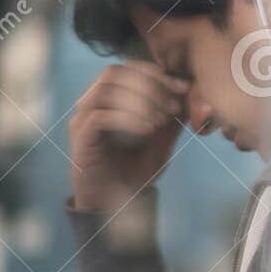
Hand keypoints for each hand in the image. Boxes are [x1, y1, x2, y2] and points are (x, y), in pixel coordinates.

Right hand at [69, 62, 189, 211]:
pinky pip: (99, 116)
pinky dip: (127, 118)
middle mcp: (92, 104)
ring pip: (105, 90)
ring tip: (160, 120)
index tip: (183, 88)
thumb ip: (172, 117)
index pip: (128, 68)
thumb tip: (190, 93)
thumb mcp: (163, 140)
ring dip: (139, 101)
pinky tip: (148, 130)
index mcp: (109, 99)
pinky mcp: (80, 138)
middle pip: (114, 72)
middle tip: (173, 106)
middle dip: (149, 85)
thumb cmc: (137, 169)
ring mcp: (83, 119)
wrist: (117, 203)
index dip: (156, 73)